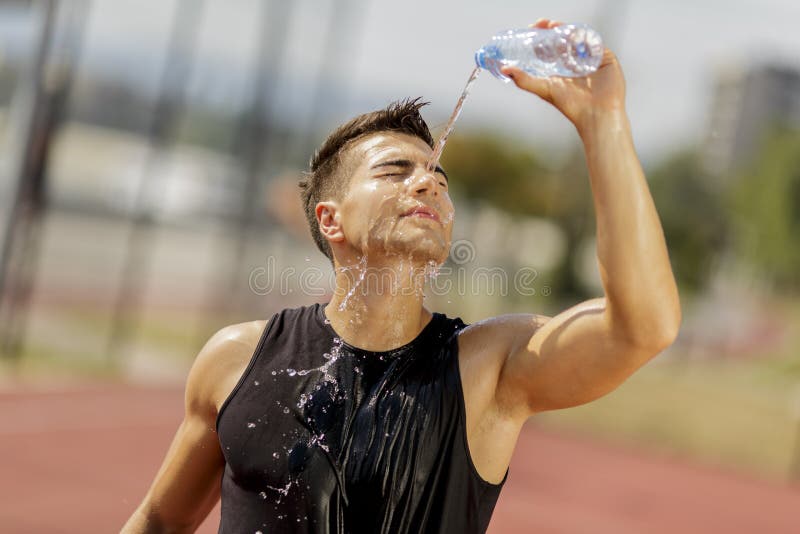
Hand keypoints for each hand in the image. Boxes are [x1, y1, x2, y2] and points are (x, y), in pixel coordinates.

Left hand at [501, 18, 626, 133]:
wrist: (595, 114)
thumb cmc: (570, 105)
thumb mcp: (544, 89)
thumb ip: (524, 80)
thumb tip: (504, 70)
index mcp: (562, 66)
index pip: (551, 44)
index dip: (543, 34)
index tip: (534, 26)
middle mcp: (576, 60)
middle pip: (565, 37)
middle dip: (554, 28)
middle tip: (544, 24)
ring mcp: (591, 57)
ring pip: (579, 37)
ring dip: (567, 29)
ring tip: (556, 28)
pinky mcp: (606, 57)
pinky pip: (595, 42)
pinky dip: (585, 36)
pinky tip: (575, 36)